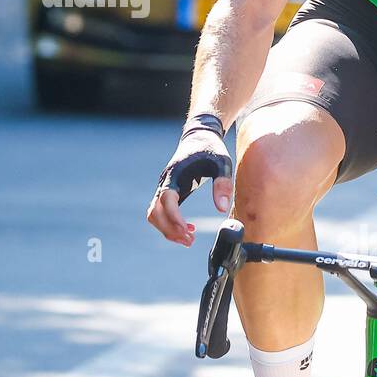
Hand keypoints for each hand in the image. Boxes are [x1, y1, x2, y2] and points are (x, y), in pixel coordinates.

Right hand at [147, 116, 233, 247]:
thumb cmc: (211, 148)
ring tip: (188, 239)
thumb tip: (221, 208)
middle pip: (155, 212)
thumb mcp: (222, 162)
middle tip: (190, 241)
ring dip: (167, 230)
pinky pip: (161, 212)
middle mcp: (166, 182)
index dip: (175, 218)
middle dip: (169, 229)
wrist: (199, 135)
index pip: (167, 200)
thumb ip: (222, 183)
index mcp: (175, 174)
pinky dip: (170, 224)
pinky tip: (188, 228)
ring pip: (154, 214)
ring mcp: (165, 187)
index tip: (189, 230)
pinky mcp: (169, 191)